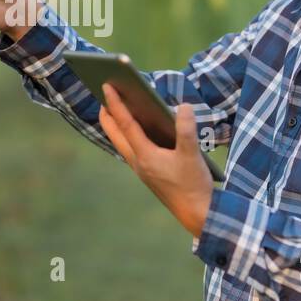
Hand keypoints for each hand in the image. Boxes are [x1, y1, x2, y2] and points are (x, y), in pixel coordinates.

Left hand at [98, 84, 214, 237]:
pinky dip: (129, 136)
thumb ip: (187, 129)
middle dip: (108, 114)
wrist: (197, 215)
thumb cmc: (194, 185)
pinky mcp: (150, 174)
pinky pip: (133, 150)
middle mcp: (139, 162)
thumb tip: (183, 106)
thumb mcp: (193, 155)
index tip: (106, 85)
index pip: (126, 124)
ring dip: (117, 126)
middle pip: (116, 134)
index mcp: (145, 155)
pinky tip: (138, 131)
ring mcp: (143, 170)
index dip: (116, 103)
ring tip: (116, 109)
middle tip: (103, 95)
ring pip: (122, 143)